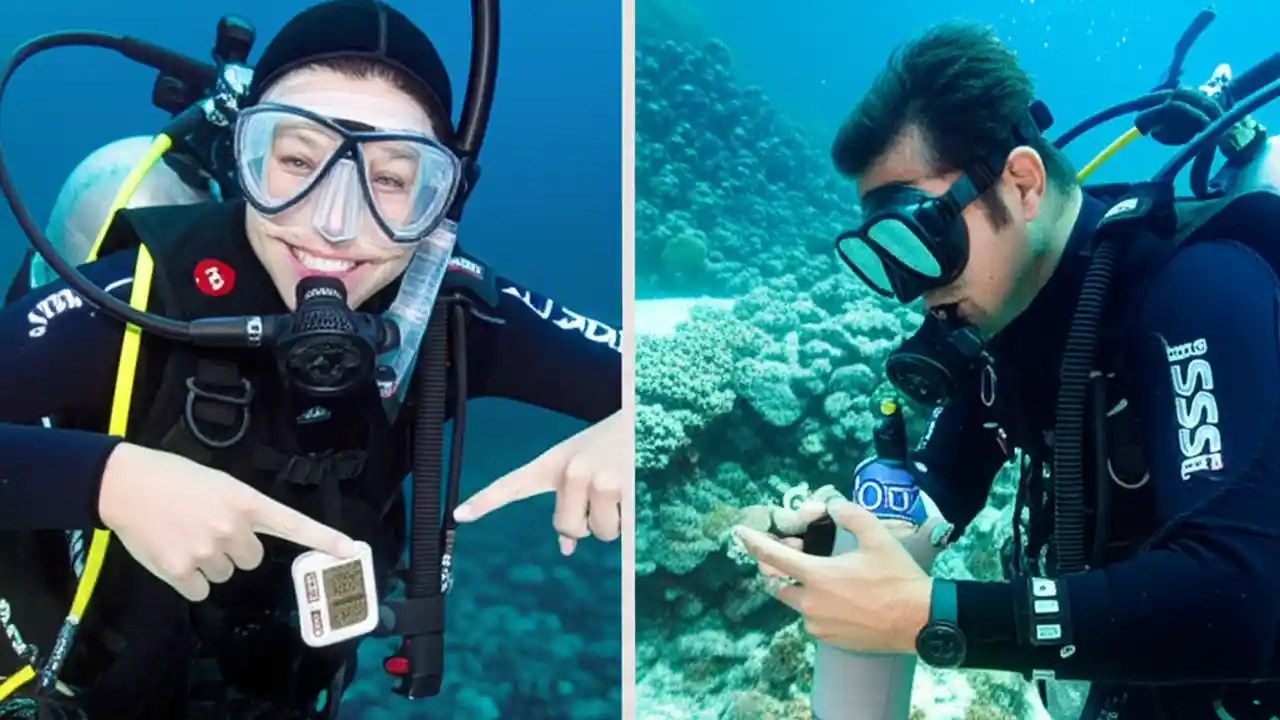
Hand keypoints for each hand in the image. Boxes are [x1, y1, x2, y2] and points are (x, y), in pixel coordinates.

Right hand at [98, 442, 356, 601]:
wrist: (124, 484)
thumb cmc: (173, 478)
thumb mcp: (219, 484)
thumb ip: (241, 511)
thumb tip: (250, 540)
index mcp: (246, 502)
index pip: (293, 523)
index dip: (323, 539)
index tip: (350, 551)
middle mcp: (232, 528)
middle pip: (252, 560)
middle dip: (234, 549)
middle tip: (206, 527)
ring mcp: (206, 551)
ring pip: (225, 575)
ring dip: (209, 563)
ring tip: (184, 535)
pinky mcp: (179, 571)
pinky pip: (200, 591)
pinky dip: (188, 580)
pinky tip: (173, 554)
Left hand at [453, 410, 626, 555]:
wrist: (658, 418)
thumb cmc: (622, 443)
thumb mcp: (589, 463)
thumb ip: (572, 499)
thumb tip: (566, 548)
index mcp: (557, 461)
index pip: (515, 482)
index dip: (486, 500)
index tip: (458, 514)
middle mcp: (572, 471)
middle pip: (566, 527)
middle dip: (586, 525)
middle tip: (604, 498)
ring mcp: (598, 480)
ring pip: (600, 533)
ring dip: (615, 521)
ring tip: (626, 487)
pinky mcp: (625, 489)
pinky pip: (625, 527)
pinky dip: (635, 518)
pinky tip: (641, 490)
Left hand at [734, 498, 934, 653]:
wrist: (920, 622)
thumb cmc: (898, 579)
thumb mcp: (877, 537)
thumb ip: (851, 515)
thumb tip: (833, 505)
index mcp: (817, 577)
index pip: (773, 558)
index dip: (753, 543)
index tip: (739, 533)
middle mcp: (810, 604)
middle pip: (777, 585)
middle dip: (778, 569)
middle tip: (798, 553)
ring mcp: (819, 626)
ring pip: (797, 603)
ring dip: (801, 588)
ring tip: (827, 576)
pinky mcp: (830, 641)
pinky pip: (814, 620)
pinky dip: (818, 606)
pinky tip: (842, 598)